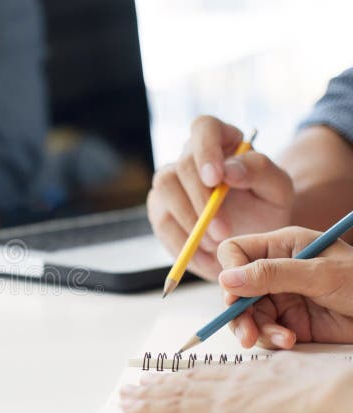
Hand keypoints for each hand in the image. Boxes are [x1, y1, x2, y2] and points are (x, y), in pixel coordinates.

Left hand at [120, 354, 352, 412]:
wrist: (337, 397)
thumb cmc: (338, 393)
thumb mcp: (315, 379)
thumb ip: (297, 384)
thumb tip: (300, 392)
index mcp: (263, 370)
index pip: (220, 371)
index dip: (195, 372)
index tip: (181, 373)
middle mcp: (237, 377)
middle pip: (191, 378)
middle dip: (164, 381)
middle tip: (141, 382)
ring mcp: (223, 394)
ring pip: (175, 391)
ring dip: (148, 393)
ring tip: (129, 395)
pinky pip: (171, 409)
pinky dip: (147, 407)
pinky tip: (132, 407)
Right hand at [147, 116, 293, 279]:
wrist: (256, 233)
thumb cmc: (268, 204)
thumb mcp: (278, 188)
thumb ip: (259, 171)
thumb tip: (228, 169)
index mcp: (220, 139)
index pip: (204, 128)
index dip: (205, 151)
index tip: (216, 179)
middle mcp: (188, 157)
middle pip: (180, 167)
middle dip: (200, 202)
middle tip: (223, 232)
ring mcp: (169, 183)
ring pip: (164, 193)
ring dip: (190, 223)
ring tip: (217, 245)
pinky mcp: (160, 211)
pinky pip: (162, 225)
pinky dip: (183, 245)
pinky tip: (205, 258)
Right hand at [217, 226, 352, 347]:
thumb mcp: (321, 274)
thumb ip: (273, 274)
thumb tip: (226, 279)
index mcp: (283, 246)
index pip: (236, 253)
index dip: (230, 272)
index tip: (234, 296)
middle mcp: (276, 271)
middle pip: (236, 289)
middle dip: (239, 312)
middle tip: (247, 333)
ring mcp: (281, 298)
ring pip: (247, 314)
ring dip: (257, 330)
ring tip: (281, 339)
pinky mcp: (289, 323)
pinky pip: (264, 332)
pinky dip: (272, 339)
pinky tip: (291, 340)